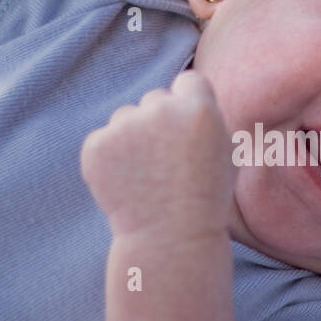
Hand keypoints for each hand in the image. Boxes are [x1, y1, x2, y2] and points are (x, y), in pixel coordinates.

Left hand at [81, 69, 234, 240]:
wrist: (171, 238)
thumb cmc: (206, 200)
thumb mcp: (224, 153)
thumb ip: (207, 119)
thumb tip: (188, 97)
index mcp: (199, 108)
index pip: (188, 81)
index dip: (188, 103)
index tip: (187, 127)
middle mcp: (161, 109)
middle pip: (155, 99)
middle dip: (159, 122)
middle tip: (166, 161)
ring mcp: (124, 126)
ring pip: (126, 117)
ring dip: (133, 138)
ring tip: (147, 176)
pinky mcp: (96, 145)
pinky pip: (104, 140)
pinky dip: (110, 158)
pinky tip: (127, 183)